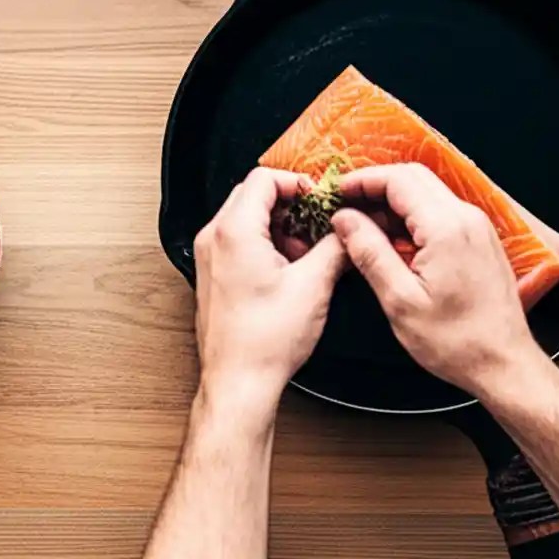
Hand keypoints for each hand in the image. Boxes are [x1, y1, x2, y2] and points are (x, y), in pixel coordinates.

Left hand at [193, 168, 347, 397]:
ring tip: (307, 252)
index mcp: (234, 232)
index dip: (298, 183)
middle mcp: (213, 239)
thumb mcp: (314, 285)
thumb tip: (349, 232)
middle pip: (252, 195)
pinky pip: (238, 243)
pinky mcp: (213, 276)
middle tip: (318, 224)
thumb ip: (336, 248)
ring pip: (245, 219)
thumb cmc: (264, 341)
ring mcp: (208, 258)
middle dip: (290, 205)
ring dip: (279, 227)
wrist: (238, 381)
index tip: (320, 200)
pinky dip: (265, 245)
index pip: (264, 178)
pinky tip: (290, 270)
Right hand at [331, 164, 543, 395]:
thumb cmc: (455, 341)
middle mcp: (466, 218)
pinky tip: (392, 239)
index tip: (335, 192)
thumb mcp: (399, 300)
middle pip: (414, 177)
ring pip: (427, 192)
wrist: (504, 364)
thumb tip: (344, 218)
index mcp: (446, 228)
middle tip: (345, 203)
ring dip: (393, 200)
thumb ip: (369, 252)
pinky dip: (412, 215)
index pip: (398, 180)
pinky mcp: (480, 240)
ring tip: (362, 224)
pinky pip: (440, 211)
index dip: (362, 180)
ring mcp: (477, 227)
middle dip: (375, 184)